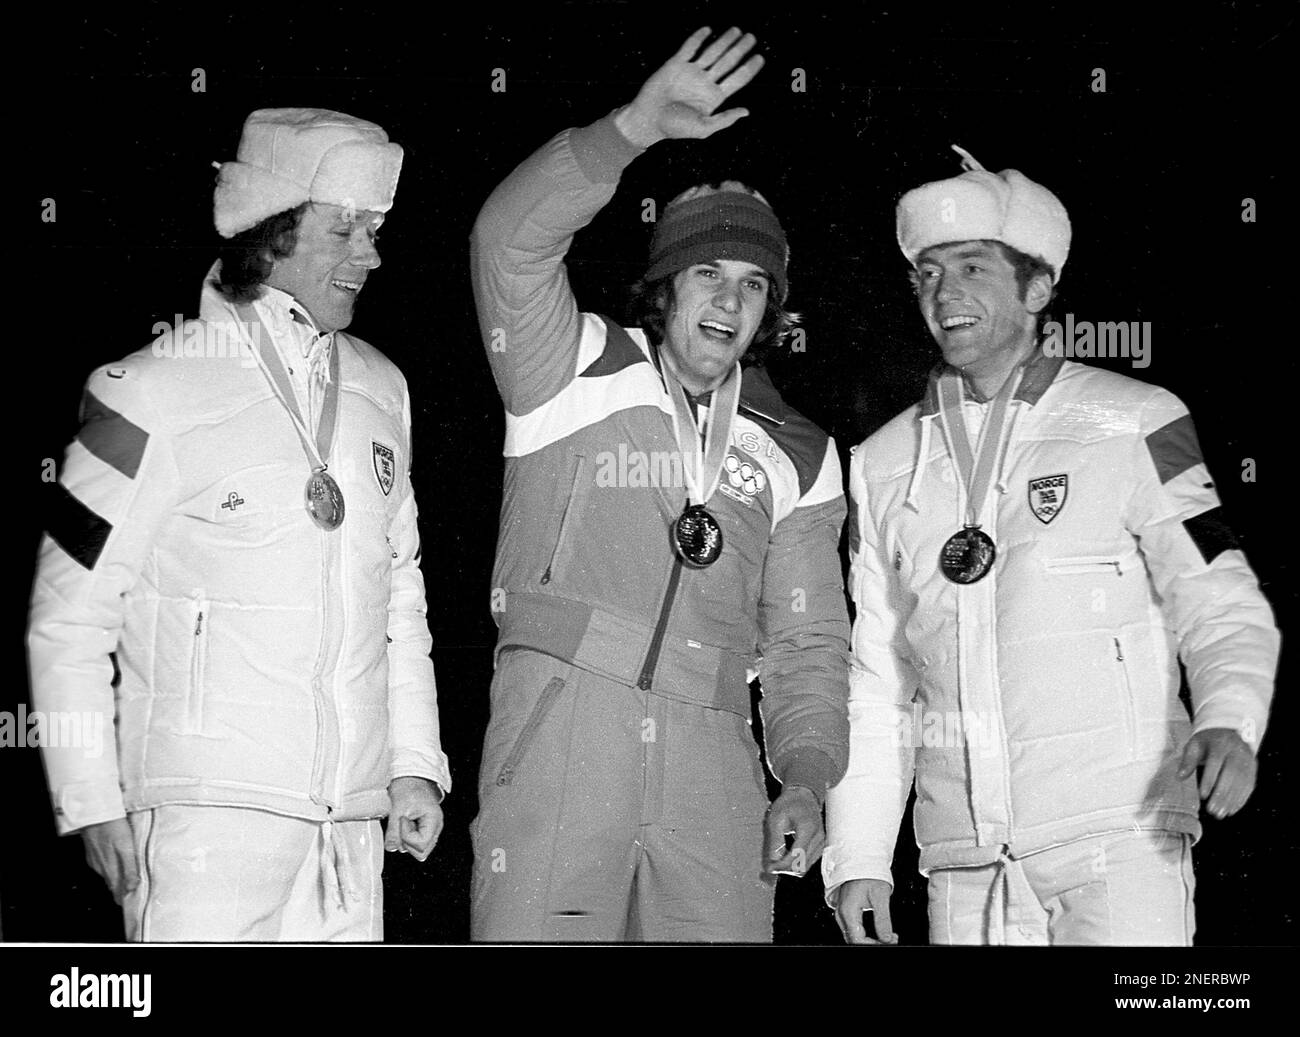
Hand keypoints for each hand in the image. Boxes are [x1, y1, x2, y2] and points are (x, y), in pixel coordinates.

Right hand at [80, 817, 139, 904]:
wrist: (94, 812)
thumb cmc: (113, 826)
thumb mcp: (126, 848)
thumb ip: (129, 868)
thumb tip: (132, 887)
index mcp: (110, 867)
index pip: (117, 889)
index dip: (123, 896)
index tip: (129, 902)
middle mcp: (101, 866)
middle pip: (111, 882)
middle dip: (119, 890)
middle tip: (127, 895)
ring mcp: (95, 858)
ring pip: (106, 873)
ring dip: (114, 878)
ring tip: (123, 882)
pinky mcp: (92, 850)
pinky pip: (101, 864)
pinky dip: (108, 867)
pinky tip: (113, 864)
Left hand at [385, 776, 443, 861]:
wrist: (411, 778)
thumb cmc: (409, 787)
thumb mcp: (398, 807)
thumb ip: (394, 830)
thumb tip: (391, 847)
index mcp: (434, 820)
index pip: (421, 844)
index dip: (407, 836)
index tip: (402, 821)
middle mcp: (435, 828)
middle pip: (422, 852)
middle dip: (407, 842)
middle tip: (401, 825)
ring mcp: (430, 830)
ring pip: (418, 850)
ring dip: (405, 840)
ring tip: (403, 822)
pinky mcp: (423, 830)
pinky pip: (415, 843)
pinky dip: (406, 838)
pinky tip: (404, 825)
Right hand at [614, 26, 764, 147]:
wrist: (647, 119)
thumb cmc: (675, 128)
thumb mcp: (703, 128)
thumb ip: (725, 120)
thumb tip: (746, 111)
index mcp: (714, 97)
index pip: (736, 79)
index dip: (749, 68)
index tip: (760, 57)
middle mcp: (705, 83)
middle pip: (727, 62)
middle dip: (740, 49)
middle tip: (751, 37)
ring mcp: (691, 72)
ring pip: (712, 52)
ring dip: (724, 41)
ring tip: (737, 30)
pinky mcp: (675, 64)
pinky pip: (689, 48)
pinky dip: (698, 38)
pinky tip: (708, 30)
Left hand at [763, 785, 823, 879]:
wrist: (803, 796)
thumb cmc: (789, 804)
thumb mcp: (776, 819)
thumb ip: (776, 841)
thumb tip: (774, 861)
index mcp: (808, 829)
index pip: (796, 856)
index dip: (782, 866)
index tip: (769, 868)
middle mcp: (818, 838)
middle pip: (802, 865)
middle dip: (785, 868)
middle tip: (771, 864)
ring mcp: (822, 842)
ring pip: (806, 866)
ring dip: (791, 867)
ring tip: (778, 860)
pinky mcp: (821, 845)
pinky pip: (809, 861)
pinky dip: (797, 863)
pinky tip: (787, 856)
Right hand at [834, 878, 897, 944]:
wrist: (860, 860)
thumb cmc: (869, 874)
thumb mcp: (881, 896)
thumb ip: (883, 920)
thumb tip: (887, 939)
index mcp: (848, 911)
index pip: (858, 940)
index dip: (874, 944)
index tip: (889, 942)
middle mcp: (841, 913)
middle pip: (854, 940)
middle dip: (872, 943)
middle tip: (890, 939)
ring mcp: (841, 912)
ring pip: (852, 935)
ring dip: (869, 939)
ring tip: (887, 935)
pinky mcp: (845, 910)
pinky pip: (852, 928)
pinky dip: (864, 933)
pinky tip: (877, 930)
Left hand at [1178, 727, 1257, 818]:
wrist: (1229, 731)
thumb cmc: (1207, 741)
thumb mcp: (1195, 745)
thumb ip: (1188, 761)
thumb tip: (1179, 777)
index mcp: (1220, 744)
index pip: (1215, 763)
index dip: (1209, 780)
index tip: (1202, 795)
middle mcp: (1237, 752)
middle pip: (1231, 775)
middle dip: (1222, 794)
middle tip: (1213, 810)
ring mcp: (1247, 760)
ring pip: (1241, 783)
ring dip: (1231, 800)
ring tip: (1221, 814)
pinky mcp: (1253, 768)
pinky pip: (1249, 786)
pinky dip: (1241, 799)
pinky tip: (1232, 810)